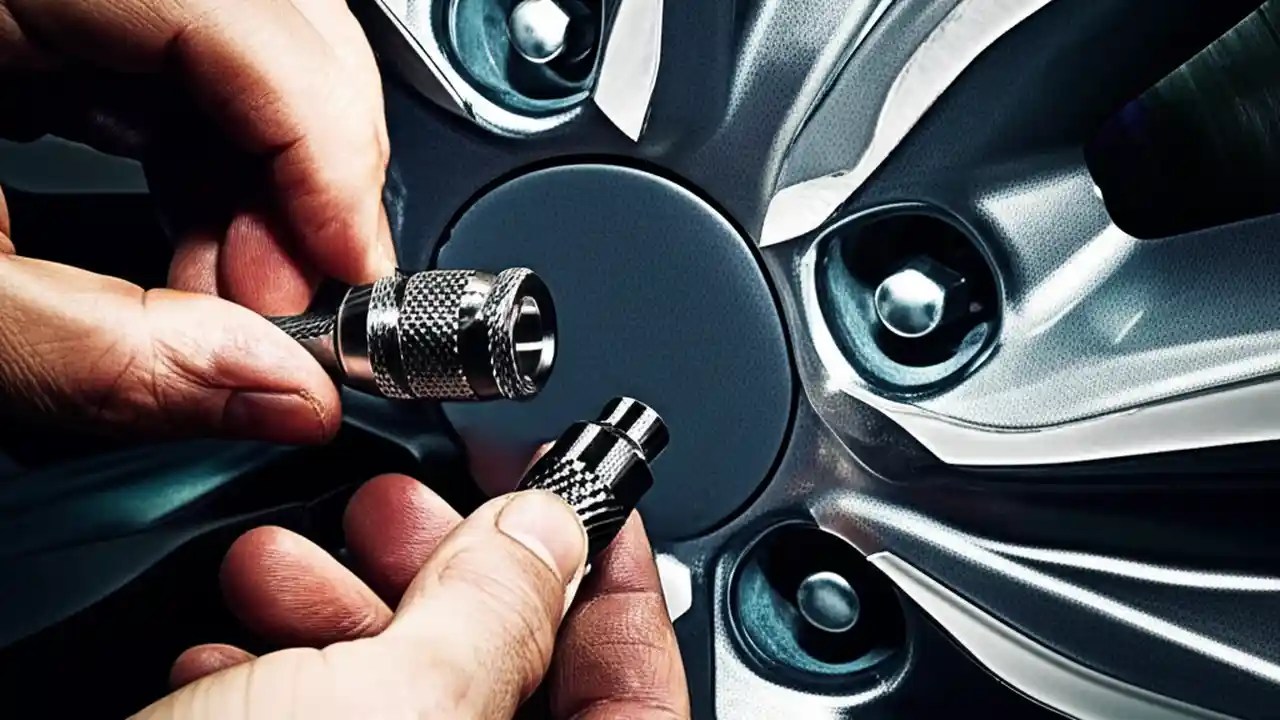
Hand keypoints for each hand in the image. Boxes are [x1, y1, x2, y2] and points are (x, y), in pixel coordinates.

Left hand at [0, 0, 396, 441]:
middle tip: (297, 306)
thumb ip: (108, 357)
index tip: (356, 273)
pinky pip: (207, 84)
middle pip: (281, 33)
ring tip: (239, 305)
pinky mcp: (85, 29)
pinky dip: (229, 183)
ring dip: (277, 196)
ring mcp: (86, 0)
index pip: (242, 16)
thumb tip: (287, 397)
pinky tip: (204, 262)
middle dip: (316, 182)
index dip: (327, 146)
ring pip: (262, 64)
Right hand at [138, 474, 689, 718]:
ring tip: (281, 564)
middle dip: (450, 587)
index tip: (587, 511)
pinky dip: (280, 689)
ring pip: (406, 714)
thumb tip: (549, 536)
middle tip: (404, 514)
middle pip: (511, 694)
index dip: (620, 592)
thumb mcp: (403, 709)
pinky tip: (229, 654)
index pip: (639, 701)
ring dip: (341, 624)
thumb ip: (497, 612)